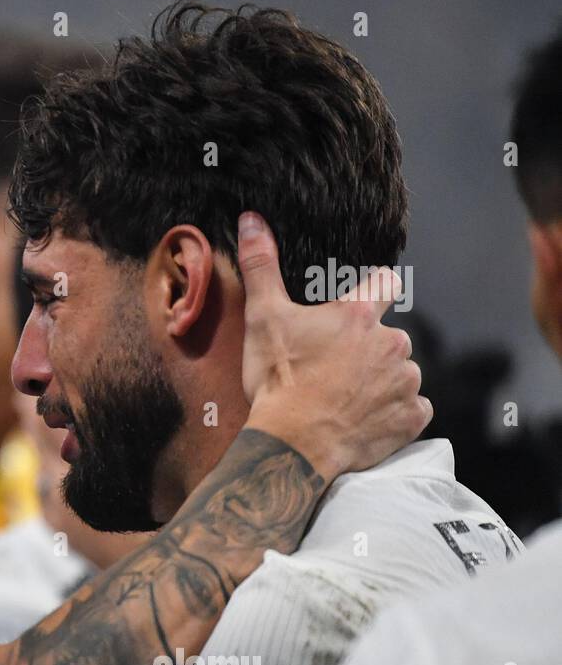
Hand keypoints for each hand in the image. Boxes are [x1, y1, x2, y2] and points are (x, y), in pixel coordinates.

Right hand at [238, 211, 430, 478]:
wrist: (292, 444)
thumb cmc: (278, 380)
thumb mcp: (263, 317)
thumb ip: (261, 265)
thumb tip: (251, 220)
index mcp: (360, 315)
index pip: (386, 284)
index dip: (373, 292)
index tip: (357, 309)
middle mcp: (392, 343)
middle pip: (389, 337)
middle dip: (368, 350)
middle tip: (333, 371)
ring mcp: (405, 381)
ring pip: (400, 373)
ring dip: (381, 382)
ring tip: (345, 399)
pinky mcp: (411, 417)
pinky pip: (412, 409)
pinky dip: (394, 414)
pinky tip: (364, 420)